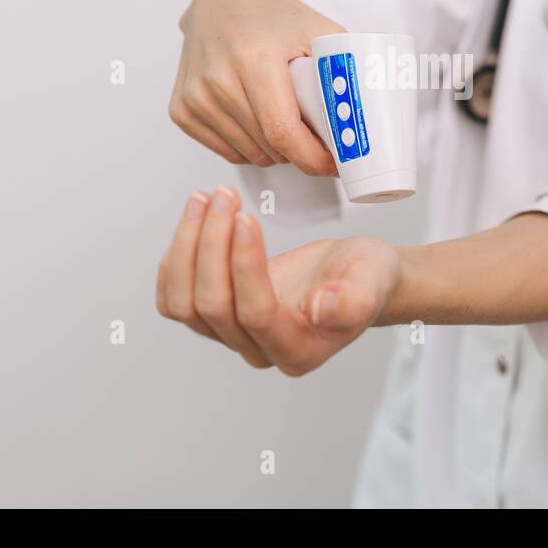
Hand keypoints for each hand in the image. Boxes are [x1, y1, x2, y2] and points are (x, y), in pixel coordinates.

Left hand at [156, 187, 400, 374]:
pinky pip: (175, 299)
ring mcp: (232, 337)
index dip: (244, 265)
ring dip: (187, 247)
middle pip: (213, 307)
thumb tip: (321, 309)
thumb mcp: (371, 280)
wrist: (355, 274)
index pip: (255, 313)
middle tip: (225, 195)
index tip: (247, 217)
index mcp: (298, 350)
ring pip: (184, 304)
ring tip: (205, 199)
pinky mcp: (215, 317)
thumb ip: (352, 299)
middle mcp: (260, 351)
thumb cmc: (365, 276)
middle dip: (212, 245)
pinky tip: (195, 220)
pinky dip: (176, 259)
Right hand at [169, 0, 341, 174]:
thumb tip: (373, 115)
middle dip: (301, 153)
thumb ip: (346, 68)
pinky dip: (250, 147)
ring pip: (249, 154)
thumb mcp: (317, 30)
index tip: (335, 163)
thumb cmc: (273, 17)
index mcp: (253, 59)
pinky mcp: (182, 110)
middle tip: (318, 139)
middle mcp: (217, 79)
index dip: (313, 157)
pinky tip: (259, 119)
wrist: (222, 1)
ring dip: (276, 151)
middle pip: (269, 147)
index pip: (282, 130)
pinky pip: (227, 151)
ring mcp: (195, 96)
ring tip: (287, 121)